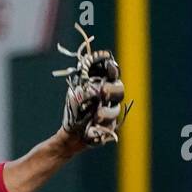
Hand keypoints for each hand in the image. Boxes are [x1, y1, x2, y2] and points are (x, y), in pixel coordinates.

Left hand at [53, 24, 127, 145]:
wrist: (72, 131)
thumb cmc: (75, 106)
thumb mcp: (75, 90)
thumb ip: (83, 78)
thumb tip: (86, 61)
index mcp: (104, 84)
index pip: (112, 73)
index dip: (112, 68)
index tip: (108, 65)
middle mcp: (111, 97)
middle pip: (119, 90)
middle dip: (112, 89)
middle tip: (102, 91)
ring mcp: (112, 113)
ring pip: (116, 110)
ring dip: (106, 112)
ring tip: (97, 115)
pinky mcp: (110, 128)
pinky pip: (110, 127)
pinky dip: (102, 128)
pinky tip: (93, 128)